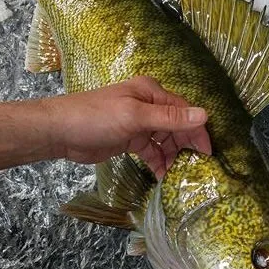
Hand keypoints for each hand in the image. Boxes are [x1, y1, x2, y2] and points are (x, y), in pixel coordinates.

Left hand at [0, 77, 212, 180]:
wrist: (59, 131)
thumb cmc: (95, 117)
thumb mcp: (135, 117)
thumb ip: (170, 118)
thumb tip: (204, 115)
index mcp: (151, 92)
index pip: (184, 111)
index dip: (198, 131)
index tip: (209, 154)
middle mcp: (148, 105)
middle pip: (177, 126)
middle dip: (187, 146)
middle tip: (197, 169)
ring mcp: (138, 122)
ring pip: (165, 140)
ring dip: (172, 156)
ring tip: (178, 175)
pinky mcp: (129, 139)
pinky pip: (151, 150)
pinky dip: (158, 162)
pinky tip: (162, 175)